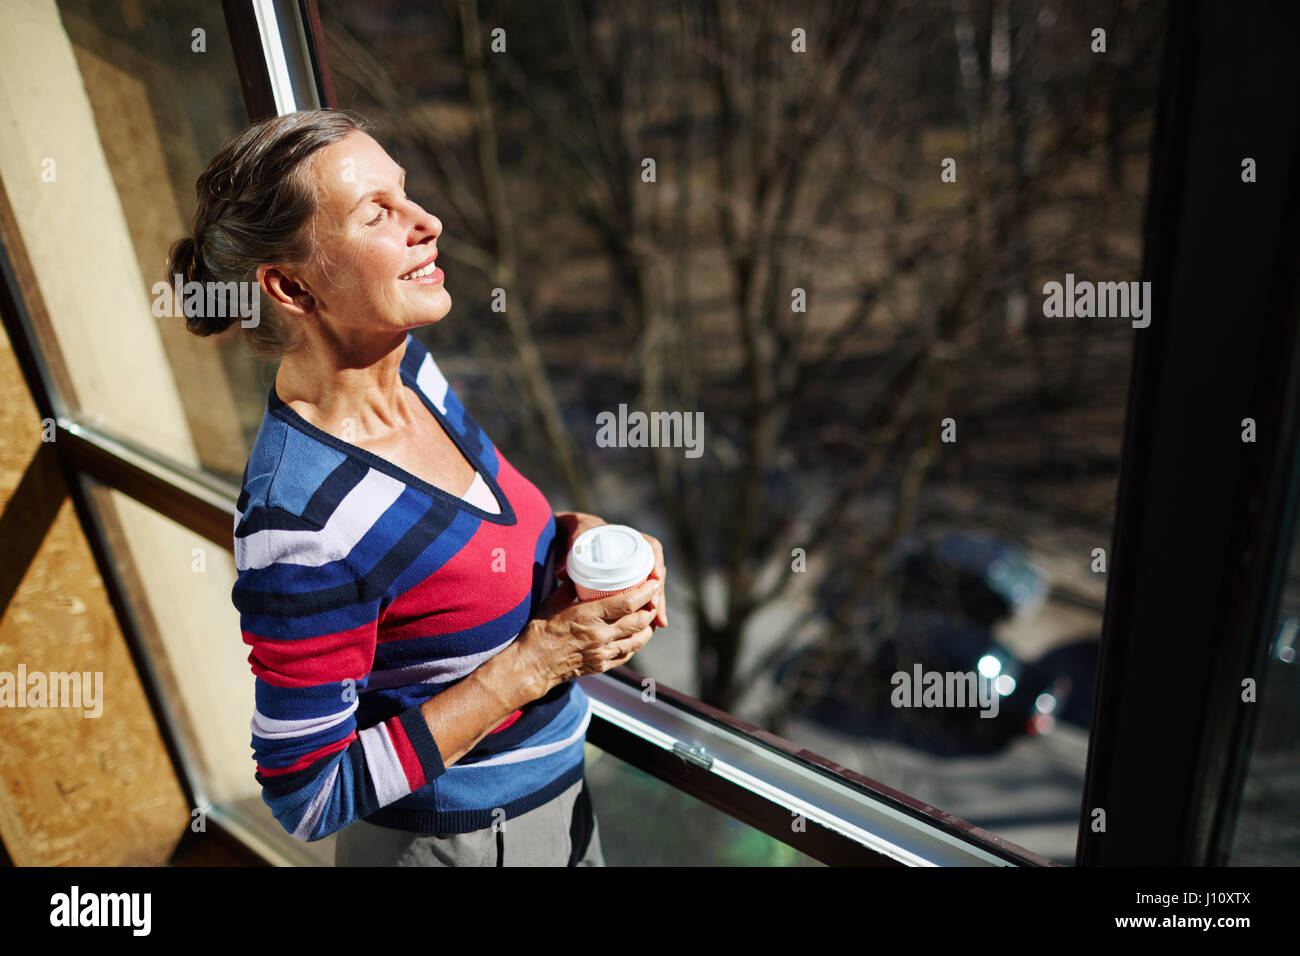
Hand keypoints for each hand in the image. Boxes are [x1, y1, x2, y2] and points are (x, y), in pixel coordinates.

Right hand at [516, 577, 659, 696]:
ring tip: (650, 617)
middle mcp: (599, 635)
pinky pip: (627, 654)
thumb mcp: (554, 601)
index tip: (652, 583)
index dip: (645, 593)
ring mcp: (602, 652)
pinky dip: (635, 644)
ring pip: (637, 640)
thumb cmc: (541, 630)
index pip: (627, 603)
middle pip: (638, 621)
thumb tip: (581, 571)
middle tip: (654, 598)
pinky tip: (636, 636)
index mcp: (588, 616)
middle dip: (651, 609)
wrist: (533, 664)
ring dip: (647, 628)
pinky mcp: (601, 665)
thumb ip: (572, 586)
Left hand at [554, 512, 666, 626]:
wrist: (582, 534)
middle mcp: (639, 551)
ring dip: (658, 604)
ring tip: (658, 623)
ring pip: (655, 586)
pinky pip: (649, 594)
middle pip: (656, 571)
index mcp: (628, 537)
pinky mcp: (637, 579)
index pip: (651, 546)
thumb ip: (570, 557)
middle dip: (658, 593)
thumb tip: (562, 574)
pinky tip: (656, 624)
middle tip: (655, 610)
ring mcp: (640, 566)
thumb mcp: (578, 542)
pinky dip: (652, 608)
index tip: (655, 578)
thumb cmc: (582, 536)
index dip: (656, 562)